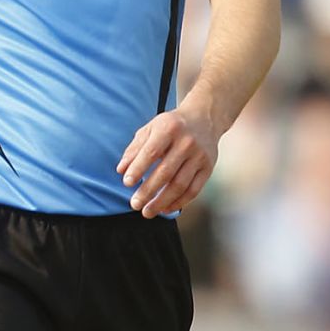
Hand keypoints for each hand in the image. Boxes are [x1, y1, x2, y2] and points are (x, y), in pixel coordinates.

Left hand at [117, 101, 217, 217]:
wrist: (204, 119)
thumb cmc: (172, 126)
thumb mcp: (151, 129)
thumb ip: (134, 149)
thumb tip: (121, 170)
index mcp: (169, 129)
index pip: (151, 152)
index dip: (138, 169)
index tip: (126, 183)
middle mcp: (186, 142)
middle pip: (166, 172)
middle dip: (148, 191)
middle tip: (134, 204)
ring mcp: (199, 156)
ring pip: (180, 185)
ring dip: (162, 201)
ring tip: (147, 211)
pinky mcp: (208, 168)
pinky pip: (193, 190)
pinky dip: (179, 202)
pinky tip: (166, 208)